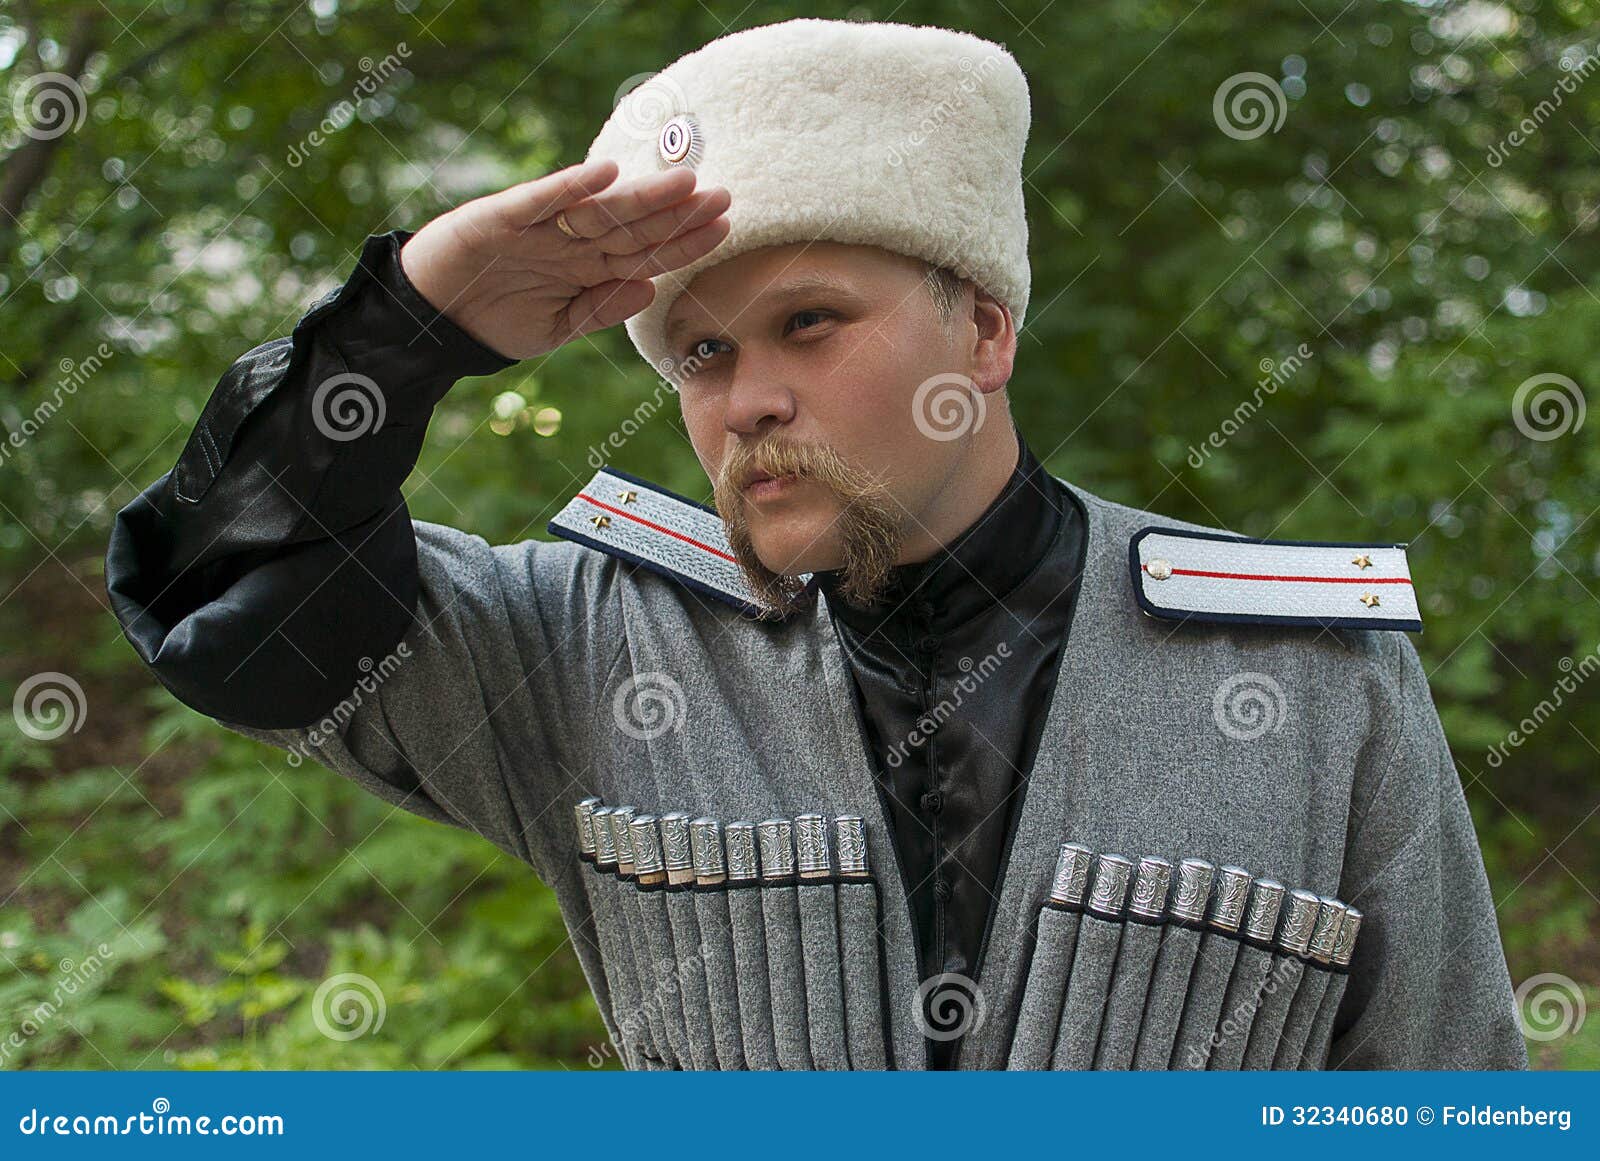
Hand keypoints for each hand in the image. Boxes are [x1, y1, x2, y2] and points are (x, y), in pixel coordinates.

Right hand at [399, 157, 730, 360]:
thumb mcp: (556, 328)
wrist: (431, 319)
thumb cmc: (496, 319)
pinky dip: (571, 187)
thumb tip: (650, 290)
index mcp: (587, 267)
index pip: (645, 252)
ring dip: (640, 196)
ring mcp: (539, 227)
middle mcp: (570, 241)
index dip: (684, 241)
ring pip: (598, 210)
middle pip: (632, 226)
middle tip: (723, 195)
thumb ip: (600, 310)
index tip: (724, 227)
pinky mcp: (502, 218)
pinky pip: (542, 200)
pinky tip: (605, 174)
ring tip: (682, 183)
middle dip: (677, 213)